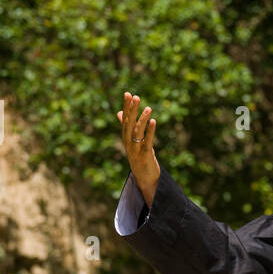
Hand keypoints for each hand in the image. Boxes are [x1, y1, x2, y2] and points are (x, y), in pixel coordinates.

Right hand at [117, 92, 160, 207]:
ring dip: (142, 119)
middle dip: (131, 110)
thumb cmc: (139, 158)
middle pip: (129, 124)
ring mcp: (136, 150)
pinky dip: (150, 131)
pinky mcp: (145, 156)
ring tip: (148, 108)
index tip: (128, 93)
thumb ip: (127, 127)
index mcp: (126, 138)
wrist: (145, 179)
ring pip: (137, 132)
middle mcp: (128, 143)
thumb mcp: (133, 141)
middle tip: (135, 96)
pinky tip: (153, 121)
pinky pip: (147, 141)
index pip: (125, 120)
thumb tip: (119, 112)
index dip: (126, 107)